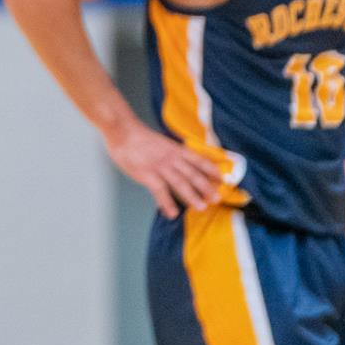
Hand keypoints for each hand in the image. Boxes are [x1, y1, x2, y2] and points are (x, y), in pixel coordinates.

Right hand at [104, 119, 221, 218]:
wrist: (122, 131)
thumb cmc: (139, 138)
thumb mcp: (161, 144)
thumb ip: (171, 155)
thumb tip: (180, 167)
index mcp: (175, 150)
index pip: (198, 160)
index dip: (211, 170)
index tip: (222, 179)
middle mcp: (171, 158)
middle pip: (192, 174)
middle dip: (206, 187)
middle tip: (217, 199)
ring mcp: (159, 166)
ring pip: (180, 182)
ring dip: (191, 196)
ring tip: (201, 207)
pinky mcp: (147, 173)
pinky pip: (159, 190)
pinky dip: (166, 202)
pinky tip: (172, 213)